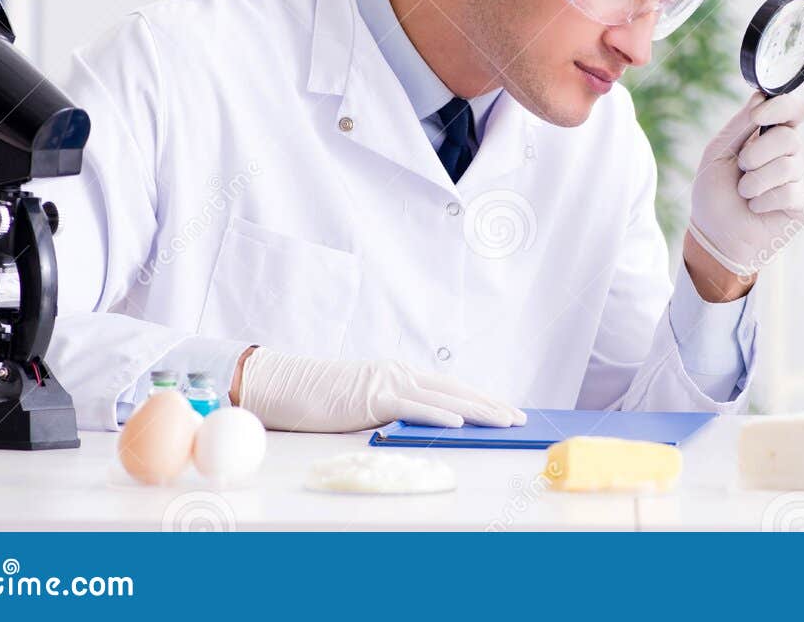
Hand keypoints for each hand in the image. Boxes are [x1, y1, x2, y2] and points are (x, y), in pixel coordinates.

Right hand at [236, 347, 526, 432]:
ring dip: (477, 408)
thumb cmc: (318, 399)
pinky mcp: (372, 395)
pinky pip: (412, 405)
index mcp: (399, 375)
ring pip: (443, 396)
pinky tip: (459, 421)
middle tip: (519, 418)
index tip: (505, 410)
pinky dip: (438, 413)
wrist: (283, 384)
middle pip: (456, 389)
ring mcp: (388, 382)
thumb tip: (414, 429)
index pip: (450, 387)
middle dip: (491, 403)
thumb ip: (390, 411)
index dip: (480, 398)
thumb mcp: (363, 403)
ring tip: (504, 420)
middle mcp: (400, 374)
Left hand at [686, 92, 803, 286]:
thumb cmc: (715, 193)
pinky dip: (765, 201)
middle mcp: (792, 153)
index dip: (782, 107)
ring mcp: (802, 177)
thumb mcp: (718, 152)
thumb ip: (739, 124)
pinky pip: (792, 192)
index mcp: (771, 135)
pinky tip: (757, 208)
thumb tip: (761, 97)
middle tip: (742, 170)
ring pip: (788, 165)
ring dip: (755, 182)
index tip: (758, 118)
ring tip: (746, 193)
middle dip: (755, 155)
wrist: (715, 235)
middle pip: (789, 138)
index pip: (794, 109)